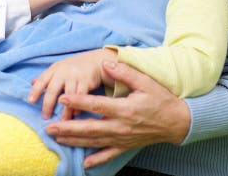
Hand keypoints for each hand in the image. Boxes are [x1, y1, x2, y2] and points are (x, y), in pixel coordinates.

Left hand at [27, 49, 116, 118]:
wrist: (94, 61)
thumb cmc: (72, 68)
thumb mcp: (57, 69)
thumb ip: (46, 77)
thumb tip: (31, 83)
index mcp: (53, 70)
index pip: (42, 80)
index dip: (35, 90)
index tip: (30, 102)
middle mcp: (62, 72)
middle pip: (53, 89)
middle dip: (48, 104)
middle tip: (45, 117)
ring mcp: (75, 76)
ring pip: (68, 94)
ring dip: (65, 109)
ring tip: (63, 122)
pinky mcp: (86, 80)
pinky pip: (81, 95)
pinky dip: (78, 105)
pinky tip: (76, 115)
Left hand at [45, 61, 190, 168]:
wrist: (177, 122)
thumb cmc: (160, 99)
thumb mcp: (145, 82)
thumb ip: (125, 73)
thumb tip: (107, 63)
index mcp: (124, 109)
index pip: (96, 105)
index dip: (78, 102)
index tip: (62, 99)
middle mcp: (121, 126)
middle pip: (90, 128)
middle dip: (68, 128)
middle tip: (49, 127)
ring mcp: (123, 139)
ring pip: (95, 142)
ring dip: (74, 141)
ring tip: (56, 138)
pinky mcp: (126, 146)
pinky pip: (109, 155)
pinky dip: (96, 159)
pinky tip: (84, 163)